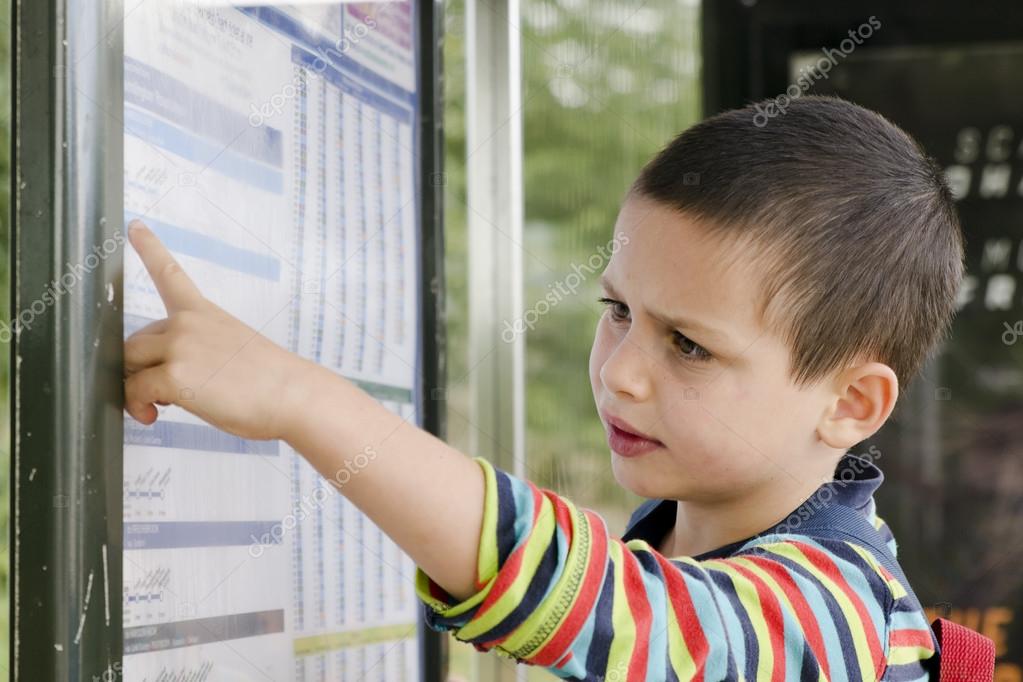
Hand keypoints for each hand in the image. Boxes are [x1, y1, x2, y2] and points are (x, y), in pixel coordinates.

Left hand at [123, 219, 318, 440]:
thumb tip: (162, 381)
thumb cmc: (271, 381)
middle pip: (134, 340)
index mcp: (204, 313)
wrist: (292, 395)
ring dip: (135, 386)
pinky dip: (138, 406)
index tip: (135, 226)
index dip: (149, 247)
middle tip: (160, 392)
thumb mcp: (234, 349)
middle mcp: (187, 323)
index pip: (170, 274)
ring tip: (158, 405)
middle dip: (139, 368)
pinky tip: (154, 414)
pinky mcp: (174, 375)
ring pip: (128, 363)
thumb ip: (196, 351)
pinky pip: (133, 390)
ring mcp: (180, 347)